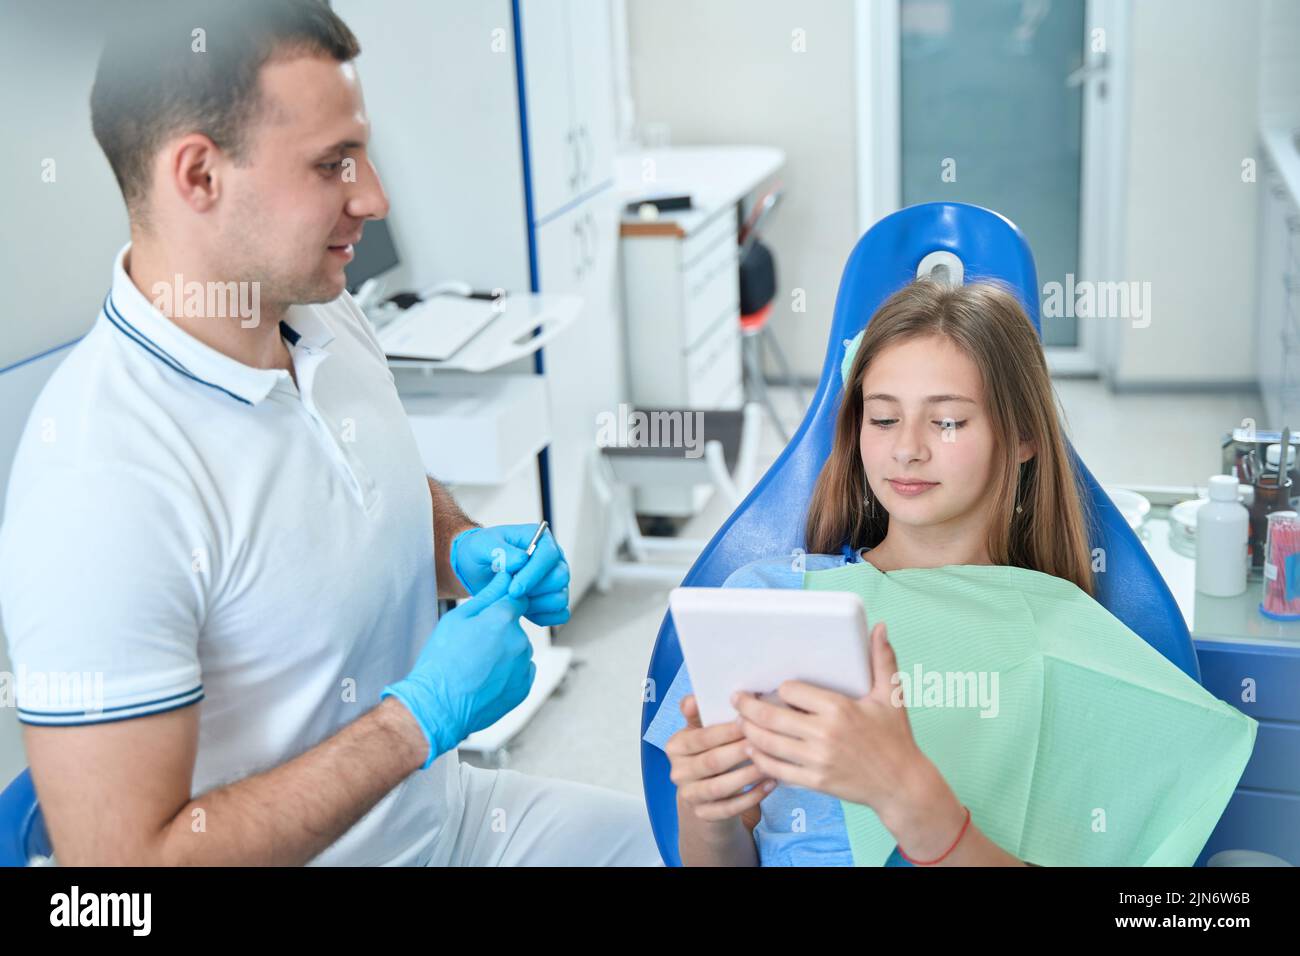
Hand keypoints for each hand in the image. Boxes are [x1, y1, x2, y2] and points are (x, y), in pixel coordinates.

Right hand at [381, 570, 534, 767]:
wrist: (438, 706)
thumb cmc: (441, 659)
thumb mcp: (457, 619)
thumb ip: (486, 596)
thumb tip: (506, 577)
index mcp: (503, 619)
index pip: (517, 598)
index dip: (506, 602)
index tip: (493, 613)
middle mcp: (520, 640)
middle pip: (516, 627)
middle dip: (500, 632)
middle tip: (473, 647)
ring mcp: (523, 666)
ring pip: (518, 650)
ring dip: (505, 653)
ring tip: (477, 667)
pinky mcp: (523, 688)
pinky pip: (521, 672)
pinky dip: (508, 673)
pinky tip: (485, 679)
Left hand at [450, 524, 570, 625]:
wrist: (477, 570)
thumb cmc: (482, 552)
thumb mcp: (483, 545)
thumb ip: (501, 551)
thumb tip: (522, 560)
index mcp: (541, 539)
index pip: (549, 555)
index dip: (533, 574)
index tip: (514, 589)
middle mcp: (553, 560)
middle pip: (560, 577)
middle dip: (534, 590)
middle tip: (510, 595)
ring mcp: (554, 581)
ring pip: (560, 597)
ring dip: (537, 605)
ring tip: (513, 601)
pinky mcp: (551, 600)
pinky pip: (560, 614)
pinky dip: (543, 617)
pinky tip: (522, 612)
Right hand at [665, 694, 775, 823]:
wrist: (704, 793)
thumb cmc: (709, 752)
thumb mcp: (702, 731)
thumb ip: (700, 714)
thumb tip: (693, 698)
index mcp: (675, 746)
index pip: (701, 737)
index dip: (726, 731)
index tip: (749, 721)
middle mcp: (677, 772)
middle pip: (711, 762)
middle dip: (739, 751)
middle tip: (764, 742)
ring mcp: (689, 796)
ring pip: (720, 787)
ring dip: (748, 775)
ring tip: (770, 764)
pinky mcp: (703, 814)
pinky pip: (730, 808)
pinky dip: (752, 797)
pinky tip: (770, 784)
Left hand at [733, 621, 932, 816]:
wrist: (903, 785)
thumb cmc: (895, 738)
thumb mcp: (891, 696)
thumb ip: (882, 660)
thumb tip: (879, 627)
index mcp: (839, 708)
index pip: (791, 691)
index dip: (780, 689)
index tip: (776, 688)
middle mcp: (824, 734)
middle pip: (771, 716)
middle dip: (747, 706)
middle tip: (737, 699)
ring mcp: (817, 760)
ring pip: (768, 743)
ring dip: (748, 731)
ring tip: (740, 722)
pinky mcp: (815, 782)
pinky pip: (777, 769)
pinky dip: (760, 759)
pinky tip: (754, 751)